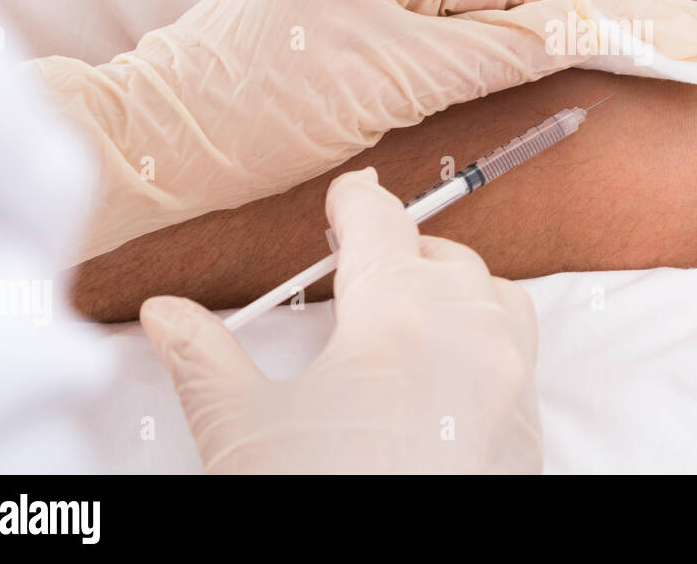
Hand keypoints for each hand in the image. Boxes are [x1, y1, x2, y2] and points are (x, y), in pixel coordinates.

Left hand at [34, 0, 696, 260]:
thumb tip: (575, 31)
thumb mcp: (387, 74)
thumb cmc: (254, 102)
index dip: (607, 9)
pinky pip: (467, 35)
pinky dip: (524, 47)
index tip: (676, 27)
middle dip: (610, 11)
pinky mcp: (375, 33)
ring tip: (658, 32)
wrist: (164, 145)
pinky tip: (574, 46)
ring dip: (576, 28)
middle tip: (693, 28)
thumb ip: (489, 48)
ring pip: (501, 12)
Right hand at [141, 167, 542, 473]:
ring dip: (455, 286)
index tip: (346, 198)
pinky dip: (484, 338)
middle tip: (357, 268)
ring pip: (496, 295)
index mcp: (399, 317)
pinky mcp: (530, 428)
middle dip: (400, 250)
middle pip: (442, 255)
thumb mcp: (244, 433)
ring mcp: (510, 380)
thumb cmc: (320, 498)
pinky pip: (518, 352)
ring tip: (409, 310)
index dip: (356, 204)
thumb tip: (166, 313)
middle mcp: (469, 335)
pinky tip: (442, 374)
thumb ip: (204, 360)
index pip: (381, 225)